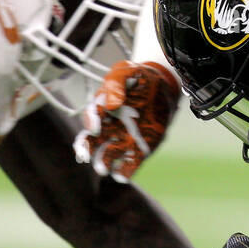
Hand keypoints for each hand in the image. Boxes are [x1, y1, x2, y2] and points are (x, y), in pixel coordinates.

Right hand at [72, 61, 179, 182]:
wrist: (164, 87)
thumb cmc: (140, 78)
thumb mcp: (128, 71)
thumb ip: (116, 84)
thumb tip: (111, 104)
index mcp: (103, 109)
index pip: (91, 117)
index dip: (91, 122)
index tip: (96, 127)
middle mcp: (109, 127)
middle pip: (91, 143)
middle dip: (86, 151)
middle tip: (84, 157)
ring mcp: (124, 139)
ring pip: (107, 156)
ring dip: (103, 164)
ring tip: (103, 169)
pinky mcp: (140, 149)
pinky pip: (129, 164)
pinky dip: (124, 171)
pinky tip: (122, 176)